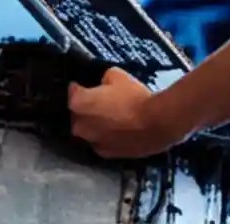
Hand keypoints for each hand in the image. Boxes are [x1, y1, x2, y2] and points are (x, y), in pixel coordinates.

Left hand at [67, 67, 190, 159]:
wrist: (157, 123)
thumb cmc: (134, 96)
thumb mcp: (117, 75)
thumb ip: (103, 80)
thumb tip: (103, 84)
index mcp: (79, 104)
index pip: (72, 92)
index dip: (79, 87)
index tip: (84, 85)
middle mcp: (80, 126)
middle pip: (77, 115)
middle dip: (85, 109)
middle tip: (99, 103)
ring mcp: (93, 142)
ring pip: (88, 132)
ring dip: (94, 125)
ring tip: (108, 119)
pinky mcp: (108, 154)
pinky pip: (101, 143)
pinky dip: (106, 138)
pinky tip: (117, 132)